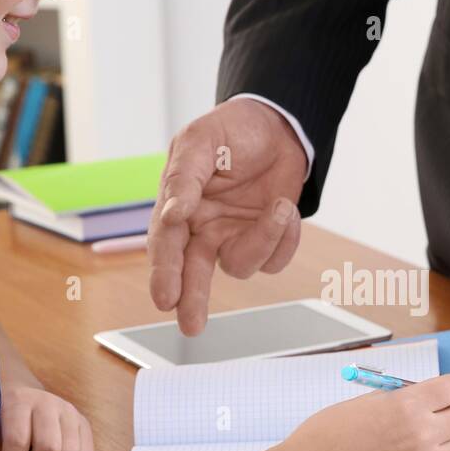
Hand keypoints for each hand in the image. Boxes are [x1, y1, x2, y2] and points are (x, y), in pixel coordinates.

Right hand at [148, 99, 307, 335]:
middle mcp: (202, 229)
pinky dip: (285, 236)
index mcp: (177, 207)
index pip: (166, 244)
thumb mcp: (200, 141)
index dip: (164, 273)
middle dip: (191, 300)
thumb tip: (173, 213)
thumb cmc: (230, 131)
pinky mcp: (265, 240)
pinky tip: (284, 207)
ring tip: (278, 206)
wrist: (278, 126)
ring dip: (264, 240)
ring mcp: (234, 237)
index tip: (165, 297)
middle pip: (193, 274)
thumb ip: (184, 178)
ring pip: (241, 265)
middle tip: (190, 324)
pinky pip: (274, 258)